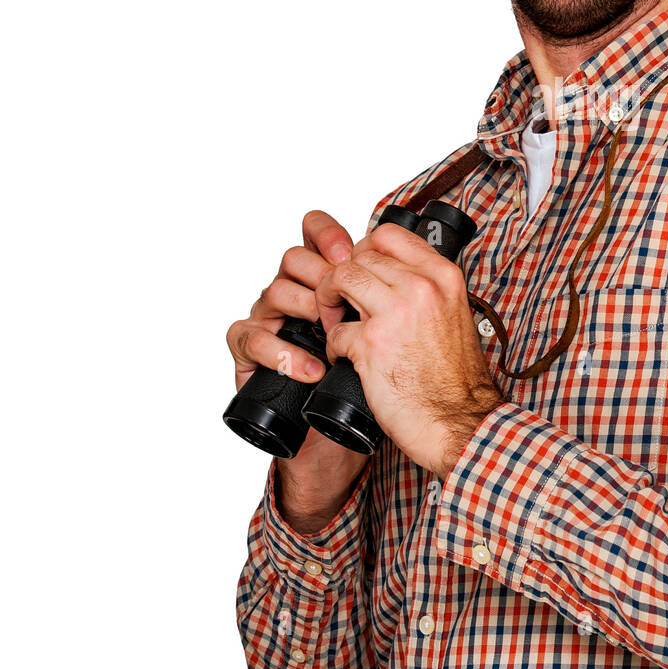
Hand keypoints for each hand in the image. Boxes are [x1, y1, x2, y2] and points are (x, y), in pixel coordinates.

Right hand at [226, 210, 368, 530]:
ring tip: (333, 338)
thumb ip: (392, 296)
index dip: (328, 235)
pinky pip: (248, 337)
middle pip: (293, 259)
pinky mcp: (250, 355)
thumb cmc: (374, 384)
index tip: (350, 252)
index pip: (313, 232)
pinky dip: (280, 352)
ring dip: (303, 309)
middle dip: (322, 275)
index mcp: (326, 280)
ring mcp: (269, 321)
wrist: (345, 436)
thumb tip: (419, 263)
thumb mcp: (393, 335)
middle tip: (346, 298)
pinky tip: (310, 370)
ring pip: (271, 292)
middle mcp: (295, 294)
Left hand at [316, 221, 503, 478]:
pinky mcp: (372, 345)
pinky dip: (333, 346)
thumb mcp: (453, 313)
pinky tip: (345, 359)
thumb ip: (426, 288)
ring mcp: (396, 313)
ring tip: (336, 325)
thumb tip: (389, 273)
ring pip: (339, 281)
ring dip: (328, 304)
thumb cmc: (456, 378)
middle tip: (341, 305)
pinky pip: (334, 331)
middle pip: (358, 257)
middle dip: (341, 279)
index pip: (387, 234)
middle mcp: (421, 287)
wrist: (461, 420)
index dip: (363, 250)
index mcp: (442, 276)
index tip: (361, 272)